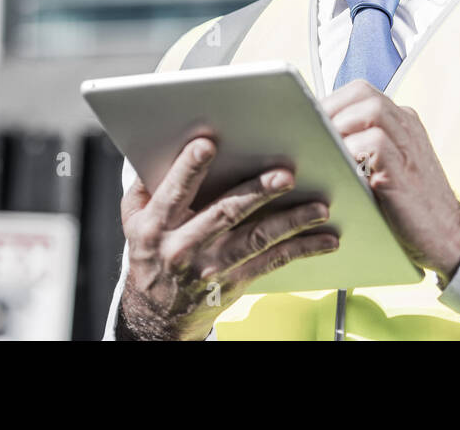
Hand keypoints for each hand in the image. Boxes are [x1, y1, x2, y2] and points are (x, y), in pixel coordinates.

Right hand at [116, 137, 339, 339]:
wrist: (156, 316)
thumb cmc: (150, 254)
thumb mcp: (133, 220)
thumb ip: (146, 185)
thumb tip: (162, 145)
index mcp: (156, 226)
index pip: (173, 193)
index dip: (189, 169)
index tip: (207, 144)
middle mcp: (184, 246)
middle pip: (224, 214)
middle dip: (256, 192)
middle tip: (284, 175)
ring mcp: (212, 266)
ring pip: (256, 239)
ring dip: (291, 222)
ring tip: (318, 207)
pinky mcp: (236, 280)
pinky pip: (273, 261)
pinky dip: (302, 249)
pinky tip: (326, 239)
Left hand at [323, 80, 459, 284]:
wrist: (447, 236)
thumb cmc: (409, 205)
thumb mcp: (388, 167)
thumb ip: (363, 148)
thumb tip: (316, 139)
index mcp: (401, 122)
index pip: (361, 92)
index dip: (331, 102)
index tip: (307, 120)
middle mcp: (406, 127)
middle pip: (364, 93)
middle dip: (331, 108)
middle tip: (307, 130)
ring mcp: (408, 146)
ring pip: (371, 109)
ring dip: (340, 124)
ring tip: (320, 145)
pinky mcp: (404, 170)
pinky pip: (376, 142)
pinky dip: (352, 149)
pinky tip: (339, 165)